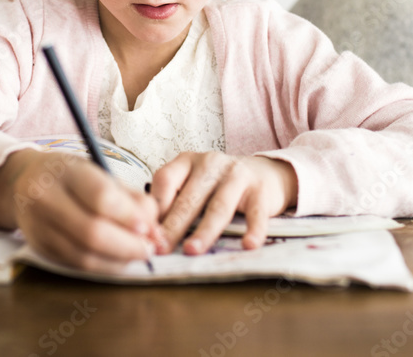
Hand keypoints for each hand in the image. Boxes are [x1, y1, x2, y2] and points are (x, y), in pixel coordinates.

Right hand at [0, 149, 161, 271]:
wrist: (21, 182)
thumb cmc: (68, 175)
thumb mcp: (97, 171)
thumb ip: (128, 196)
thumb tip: (153, 226)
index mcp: (65, 172)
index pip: (100, 197)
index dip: (129, 217)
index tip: (149, 227)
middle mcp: (46, 199)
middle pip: (92, 232)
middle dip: (127, 245)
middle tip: (148, 247)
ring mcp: (40, 227)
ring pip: (84, 256)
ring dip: (118, 261)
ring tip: (136, 254)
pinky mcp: (41, 248)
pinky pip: (76, 265)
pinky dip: (103, 267)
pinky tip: (118, 260)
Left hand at [151, 152, 297, 254]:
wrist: (266, 172)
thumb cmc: (220, 183)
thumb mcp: (194, 182)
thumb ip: (175, 199)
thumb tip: (151, 233)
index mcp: (188, 161)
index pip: (165, 179)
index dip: (154, 207)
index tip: (147, 232)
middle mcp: (210, 164)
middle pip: (189, 198)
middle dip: (174, 226)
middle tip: (162, 248)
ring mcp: (236, 175)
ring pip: (218, 207)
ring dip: (204, 231)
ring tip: (192, 250)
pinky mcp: (260, 190)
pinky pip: (255, 213)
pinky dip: (253, 230)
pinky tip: (248, 245)